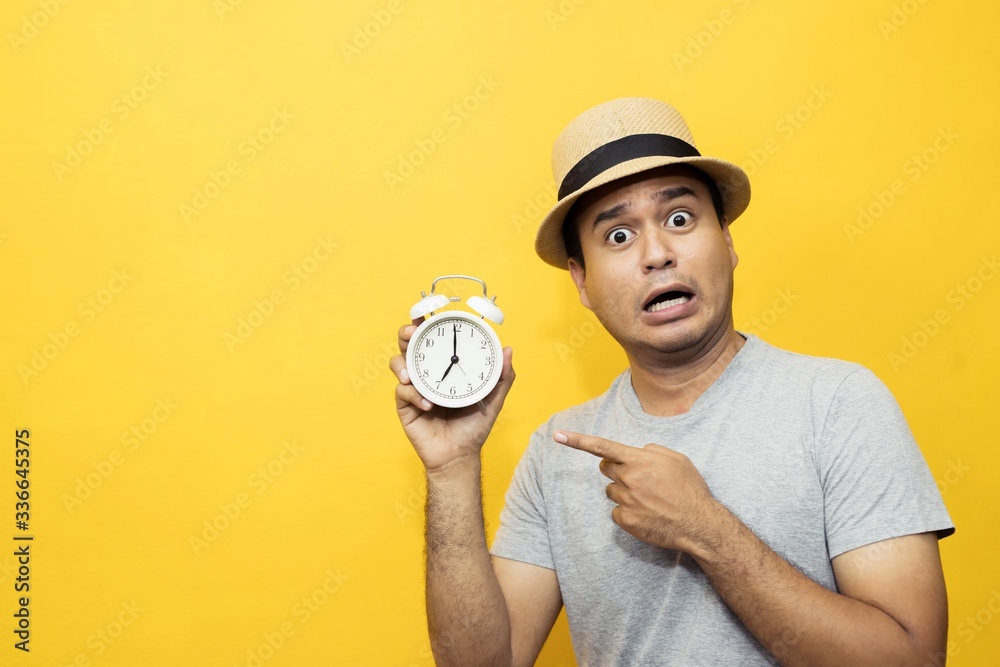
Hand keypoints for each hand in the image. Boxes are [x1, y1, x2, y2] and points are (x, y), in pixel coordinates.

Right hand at [391, 318, 514, 473]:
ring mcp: (414, 388)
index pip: (434, 339)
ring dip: (403, 364)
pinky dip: (413, 395)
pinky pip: (402, 392)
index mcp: (446, 367)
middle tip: (412, 333)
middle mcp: (427, 373)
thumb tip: (509, 350)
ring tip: (411, 374)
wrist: (459, 456)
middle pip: (409, 345)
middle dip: (407, 334)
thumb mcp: (493, 400)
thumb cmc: (474, 427)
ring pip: (399, 363)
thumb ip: (502, 377)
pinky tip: (427, 405)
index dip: (426, 323)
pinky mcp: (405, 406)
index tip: (425, 313)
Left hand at [553, 430, 726, 554]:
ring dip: (624, 491)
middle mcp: (628, 479)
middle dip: (617, 469)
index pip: (603, 447)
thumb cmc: (690, 489)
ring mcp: (626, 500)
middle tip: (638, 477)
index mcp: (639, 460)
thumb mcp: (677, 459)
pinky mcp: (625, 520)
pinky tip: (647, 513)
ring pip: (612, 490)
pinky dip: (628, 511)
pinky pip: (617, 511)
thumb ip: (652, 451)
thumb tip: (637, 452)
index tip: (558, 435)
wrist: (699, 524)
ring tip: (649, 498)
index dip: (577, 440)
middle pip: (606, 468)